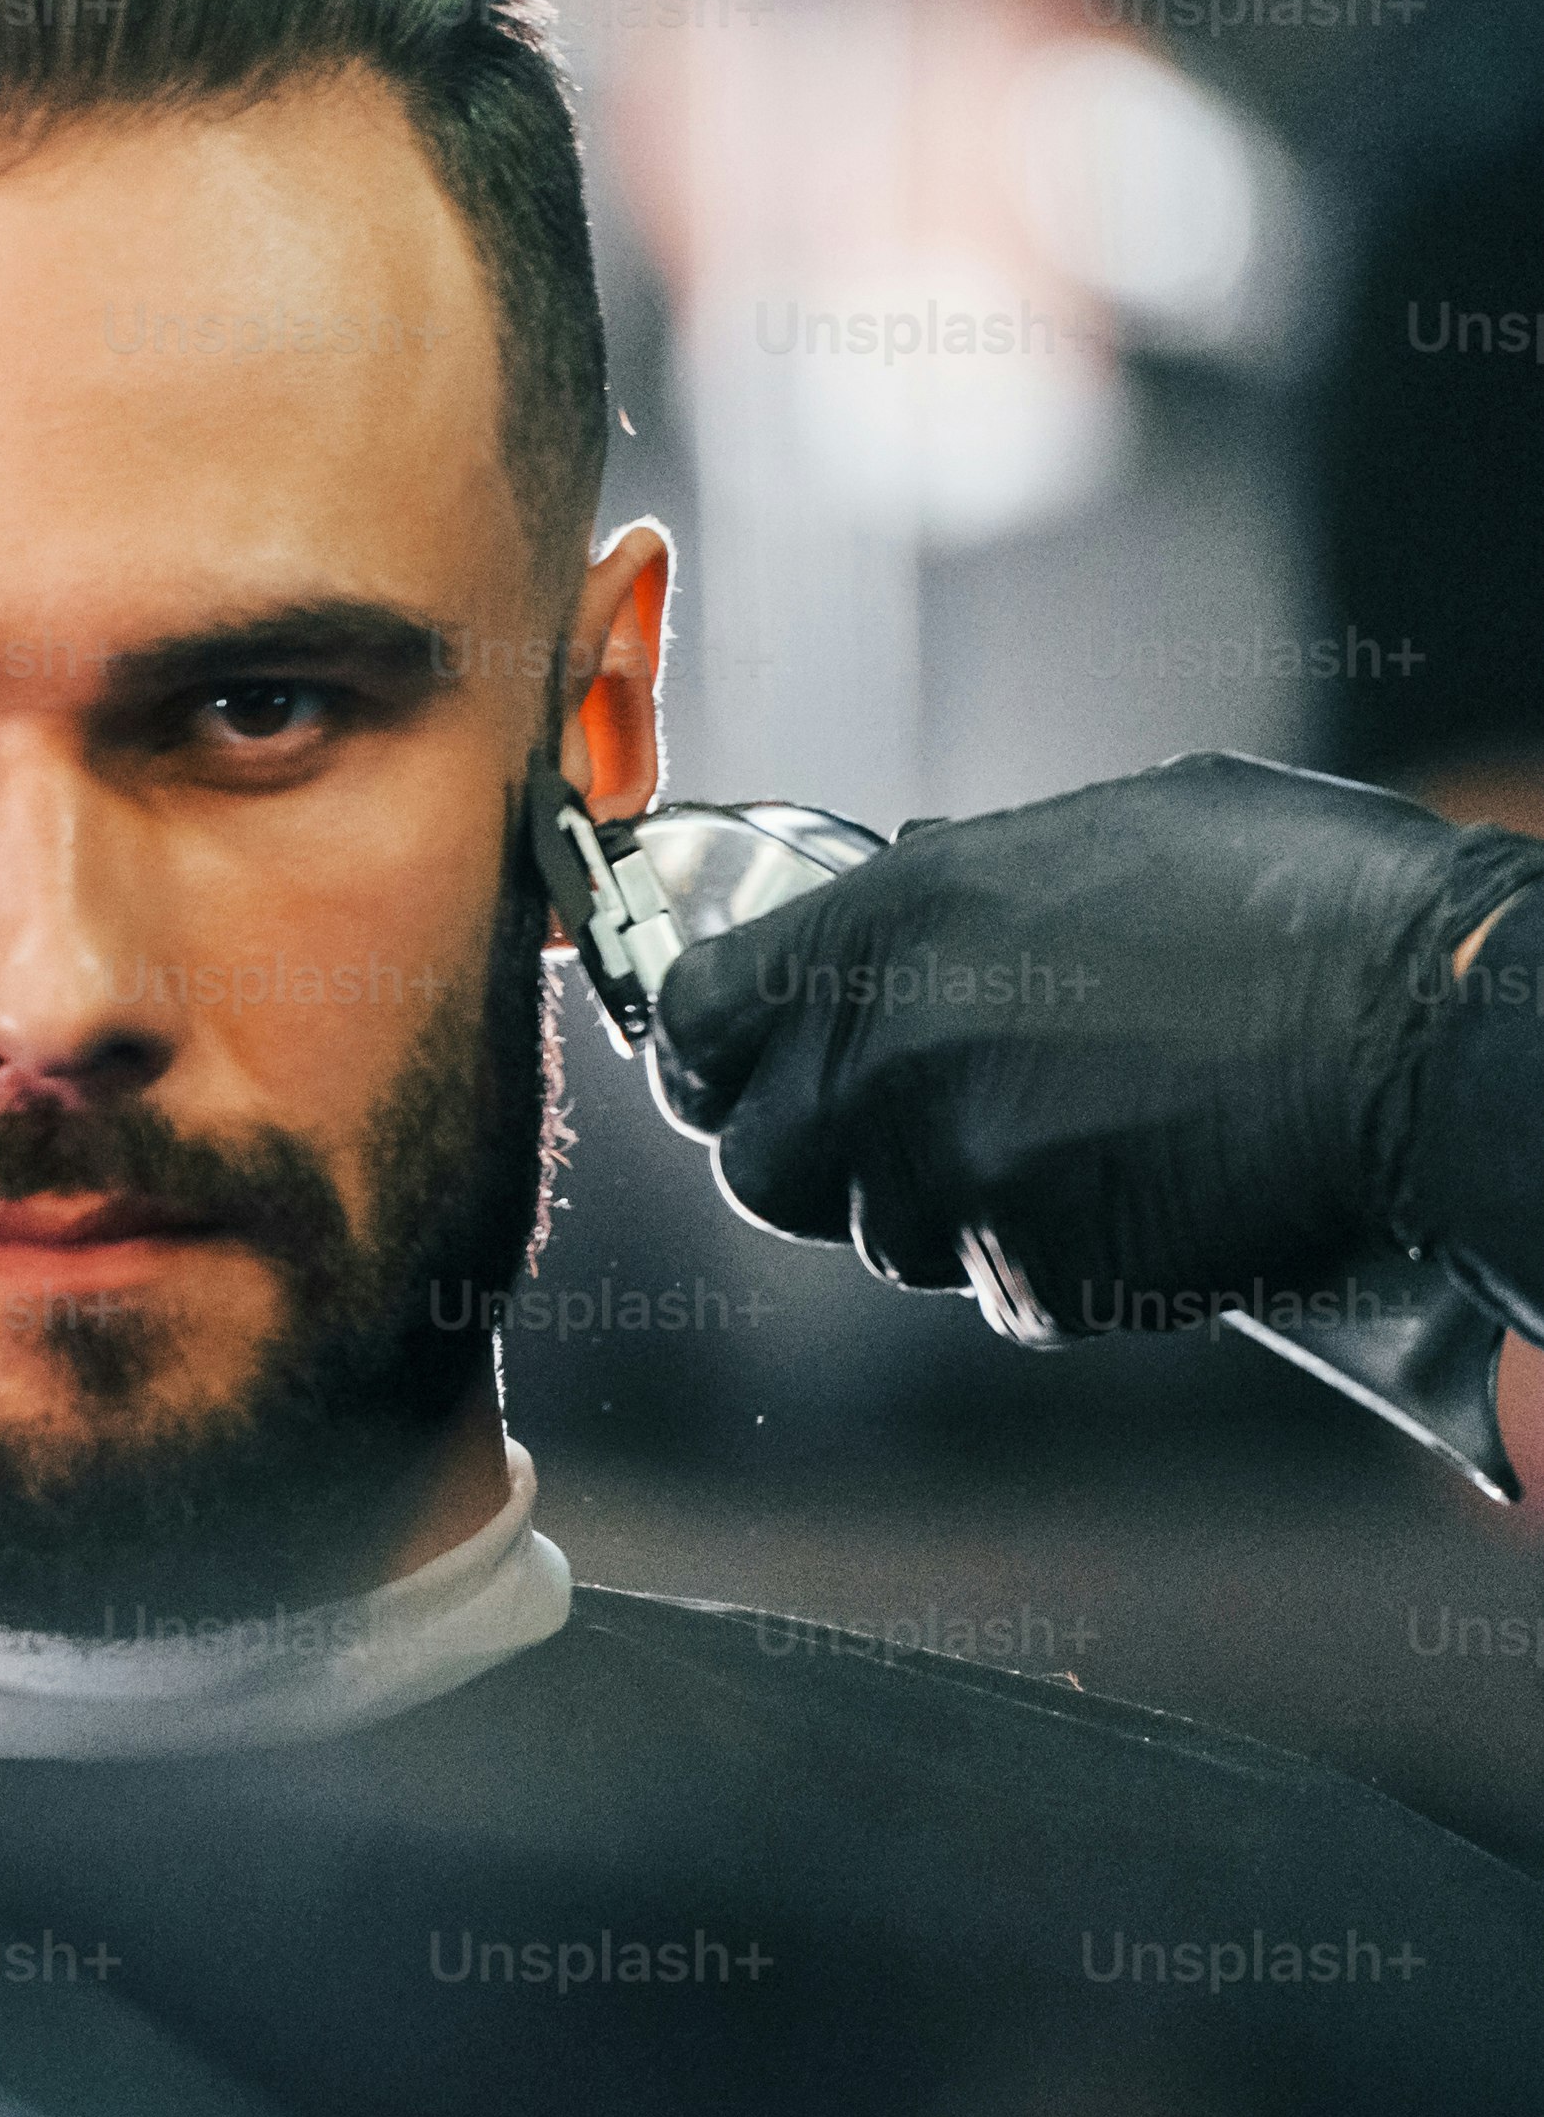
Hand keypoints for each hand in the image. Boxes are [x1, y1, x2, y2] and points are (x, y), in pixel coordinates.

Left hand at [650, 755, 1543, 1340]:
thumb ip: (967, 876)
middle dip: (810, 1152)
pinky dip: (1042, 1259)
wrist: (1426, 1034)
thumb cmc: (1298, 902)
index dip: (706, 1050)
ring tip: (1054, 1140)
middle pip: (757, 1161)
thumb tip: (915, 877)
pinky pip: (995, 1289)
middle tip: (891, 1125)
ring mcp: (954, 1181)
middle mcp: (888, 1060)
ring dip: (936, 1204)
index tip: (728, 1060)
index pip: (690, 1018)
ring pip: (878, 1236)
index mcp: (888, 926)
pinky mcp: (1035, 1281)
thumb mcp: (1105, 827)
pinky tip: (1127, 1190)